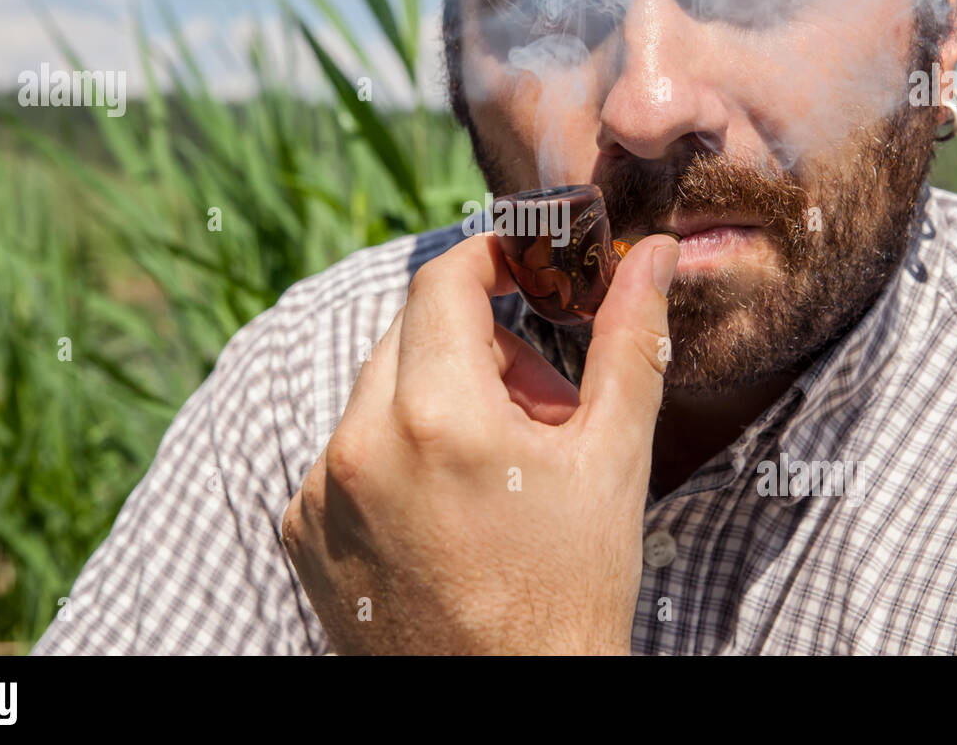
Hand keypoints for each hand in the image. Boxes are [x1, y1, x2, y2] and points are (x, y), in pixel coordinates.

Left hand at [280, 230, 679, 654]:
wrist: (511, 709)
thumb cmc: (571, 595)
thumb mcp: (613, 461)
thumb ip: (630, 342)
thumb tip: (653, 256)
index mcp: (437, 419)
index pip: (443, 282)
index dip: (490, 259)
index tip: (525, 268)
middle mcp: (358, 449)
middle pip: (411, 333)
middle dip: (480, 344)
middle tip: (540, 404)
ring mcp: (320, 495)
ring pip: (380, 391)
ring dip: (439, 400)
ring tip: (500, 469)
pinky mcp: (302, 533)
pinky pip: (348, 451)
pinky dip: (397, 453)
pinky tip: (449, 508)